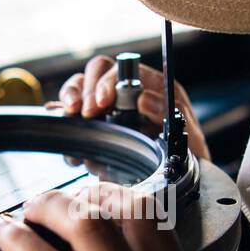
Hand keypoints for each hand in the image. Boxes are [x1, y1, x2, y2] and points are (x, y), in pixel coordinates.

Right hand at [50, 55, 210, 162]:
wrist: (179, 181)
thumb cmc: (187, 155)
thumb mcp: (186, 134)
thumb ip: (169, 113)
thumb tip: (144, 97)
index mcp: (151, 86)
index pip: (123, 69)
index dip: (108, 82)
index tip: (101, 103)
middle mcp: (126, 91)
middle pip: (97, 71)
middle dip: (86, 89)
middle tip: (84, 112)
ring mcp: (108, 106)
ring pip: (80, 86)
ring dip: (70, 97)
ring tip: (70, 116)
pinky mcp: (92, 124)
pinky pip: (71, 112)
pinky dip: (62, 117)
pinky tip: (63, 127)